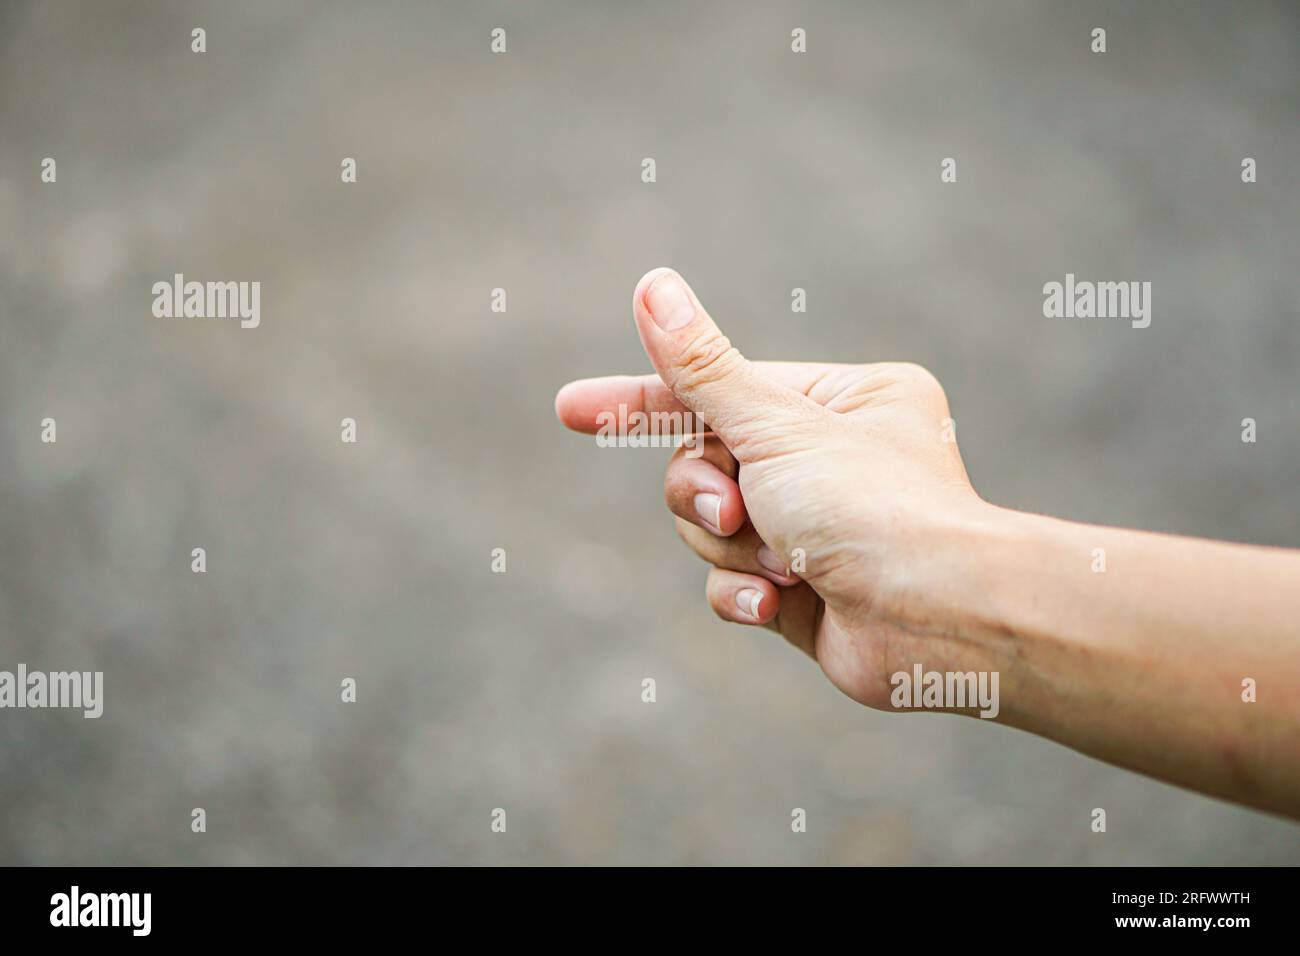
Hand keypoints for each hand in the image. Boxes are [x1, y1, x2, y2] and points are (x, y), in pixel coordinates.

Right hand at [555, 268, 989, 710]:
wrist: (937, 622)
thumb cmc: (872, 508)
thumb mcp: (775, 426)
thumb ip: (700, 369)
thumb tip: (652, 287)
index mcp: (844, 400)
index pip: (718, 388)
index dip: (640, 400)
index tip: (569, 407)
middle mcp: (832, 458)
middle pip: (704, 462)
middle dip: (708, 493)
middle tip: (736, 509)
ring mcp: (816, 527)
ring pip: (710, 525)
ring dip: (730, 544)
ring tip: (777, 561)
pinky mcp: (803, 591)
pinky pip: (731, 578)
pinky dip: (743, 590)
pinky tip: (779, 601)